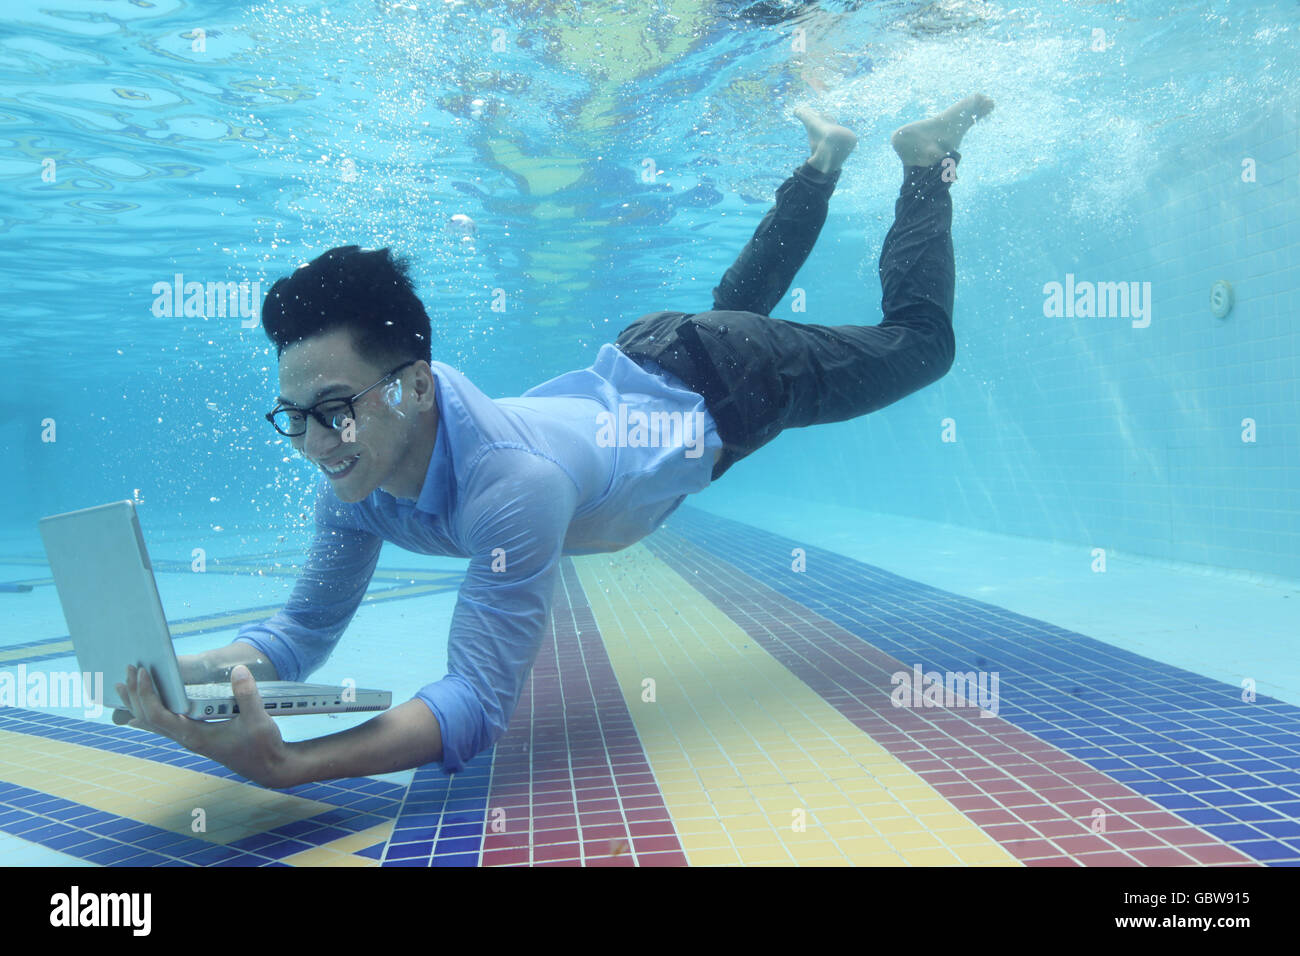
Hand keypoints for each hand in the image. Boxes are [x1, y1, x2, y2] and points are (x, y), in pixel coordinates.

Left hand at [113, 663, 297, 788]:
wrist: (269, 767)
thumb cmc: (263, 745)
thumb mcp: (259, 719)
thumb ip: (246, 695)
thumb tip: (238, 670)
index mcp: (196, 736)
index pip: (159, 715)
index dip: (147, 693)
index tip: (145, 671)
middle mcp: (187, 739)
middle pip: (147, 718)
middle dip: (136, 694)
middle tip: (130, 668)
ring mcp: (189, 739)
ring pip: (152, 723)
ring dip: (137, 703)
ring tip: (124, 685)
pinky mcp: (195, 737)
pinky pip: (162, 725)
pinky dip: (147, 714)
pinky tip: (137, 714)